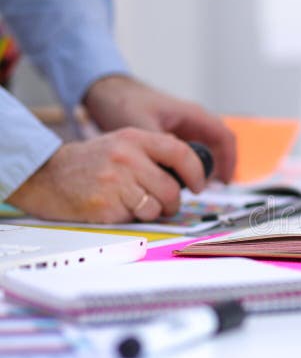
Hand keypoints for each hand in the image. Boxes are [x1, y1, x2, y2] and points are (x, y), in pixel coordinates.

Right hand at [6, 128, 204, 223]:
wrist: (45, 175)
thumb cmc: (89, 164)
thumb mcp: (122, 144)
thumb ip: (153, 155)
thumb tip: (189, 175)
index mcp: (134, 138)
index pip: (180, 152)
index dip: (196, 172)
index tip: (198, 185)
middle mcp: (127, 156)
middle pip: (172, 189)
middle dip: (171, 203)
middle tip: (162, 204)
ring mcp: (116, 181)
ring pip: (157, 207)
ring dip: (151, 212)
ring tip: (132, 203)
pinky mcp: (106, 205)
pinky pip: (136, 219)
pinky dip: (131, 218)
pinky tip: (115, 207)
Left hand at [83, 75, 236, 182]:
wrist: (105, 90)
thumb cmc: (123, 101)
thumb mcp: (141, 125)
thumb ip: (158, 146)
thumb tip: (171, 169)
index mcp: (192, 114)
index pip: (225, 137)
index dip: (229, 160)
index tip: (223, 181)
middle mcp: (192, 120)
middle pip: (218, 146)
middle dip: (218, 169)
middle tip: (208, 190)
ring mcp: (183, 127)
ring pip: (205, 151)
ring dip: (204, 170)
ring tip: (194, 190)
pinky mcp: (172, 135)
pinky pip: (189, 153)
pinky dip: (189, 168)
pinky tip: (178, 181)